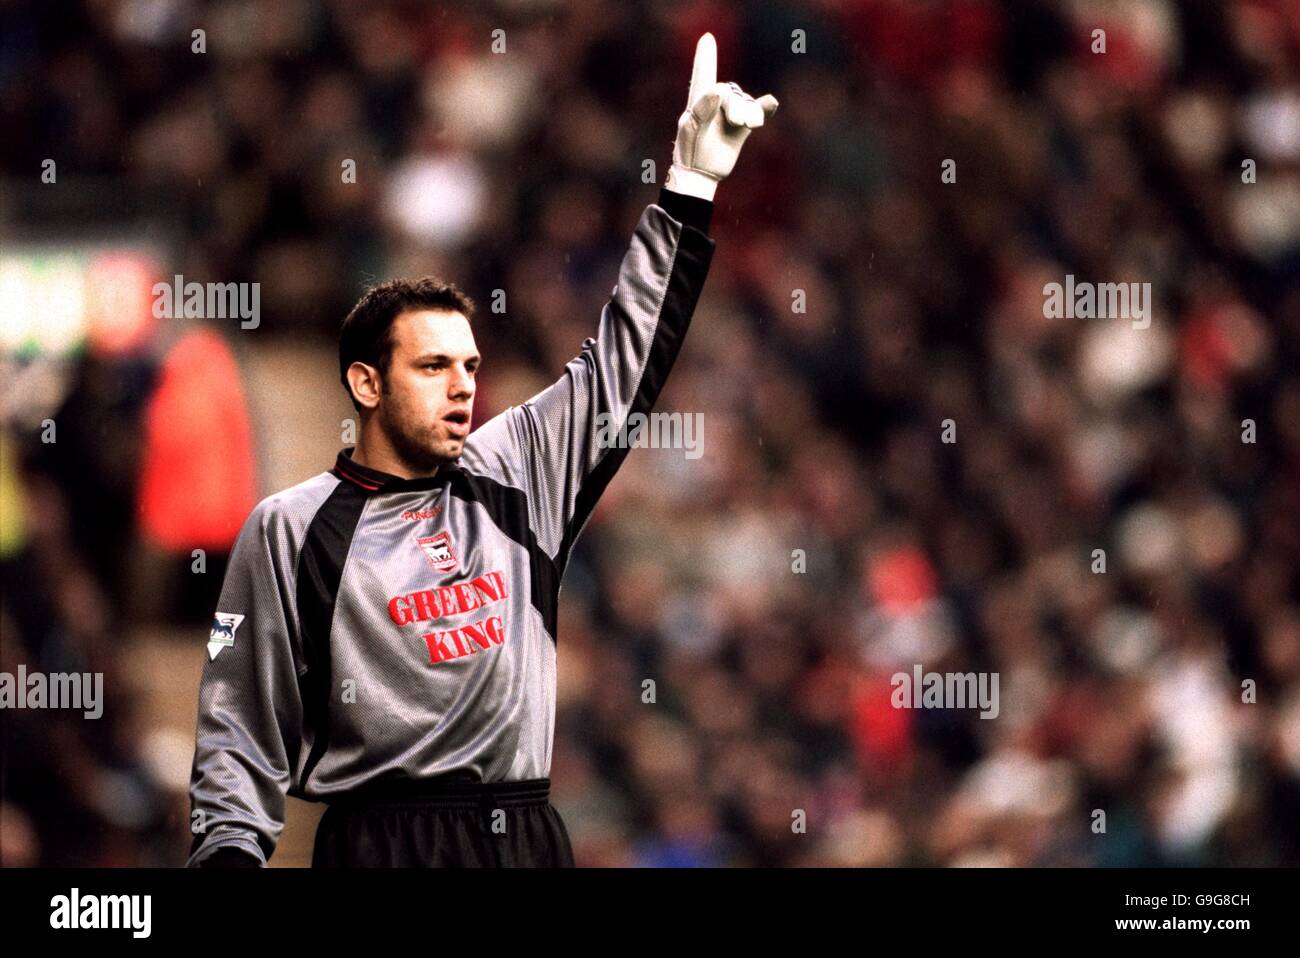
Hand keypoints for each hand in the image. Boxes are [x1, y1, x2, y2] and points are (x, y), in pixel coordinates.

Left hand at [665, 33, 778, 201]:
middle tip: (737, 121)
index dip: (705, 57)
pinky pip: (756, 113)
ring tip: (747, 124)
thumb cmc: (689, 151)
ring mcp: (729, 116)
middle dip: (735, 104)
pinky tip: (771, 103)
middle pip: (730, 91)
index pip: (703, 74)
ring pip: (744, 102)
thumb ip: (702, 108)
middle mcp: (715, 105)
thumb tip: (717, 91)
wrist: (701, 174)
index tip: (707, 38)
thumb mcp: (691, 129)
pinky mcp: (741, 129)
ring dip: (748, 111)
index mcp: (698, 102)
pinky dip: (764, 107)